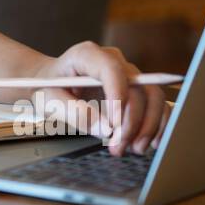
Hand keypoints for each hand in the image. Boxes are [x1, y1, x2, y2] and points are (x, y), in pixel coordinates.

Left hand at [32, 41, 169, 156]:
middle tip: (119, 146)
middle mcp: (114, 60)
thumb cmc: (47, 88)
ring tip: (133, 149)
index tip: (113, 126)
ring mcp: (128, 74)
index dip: (117, 97)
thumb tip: (106, 129)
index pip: (112, 70)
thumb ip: (73, 113)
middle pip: (138, 87)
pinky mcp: (136, 89)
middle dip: (132, 122)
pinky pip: (156, 104)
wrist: (49, 84)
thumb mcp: (49, 100)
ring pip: (152, 97)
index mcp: (88, 55)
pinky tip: (149, 143)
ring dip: (148, 126)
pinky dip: (157, 125)